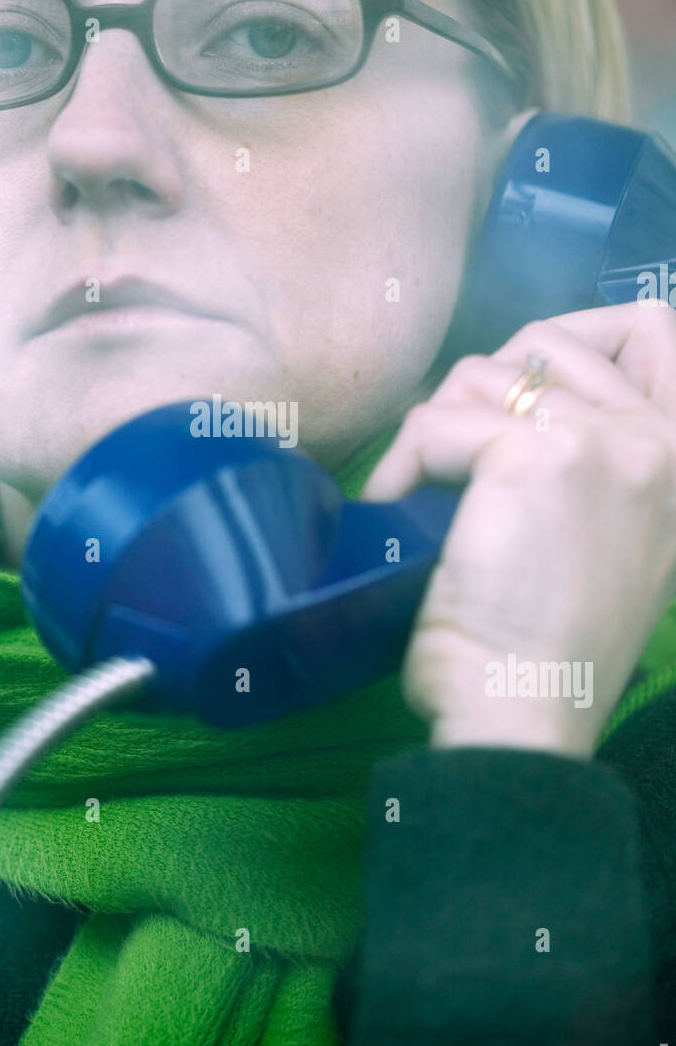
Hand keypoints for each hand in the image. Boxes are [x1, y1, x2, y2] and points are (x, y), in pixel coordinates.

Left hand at [362, 302, 675, 757]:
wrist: (525, 716)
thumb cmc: (550, 648)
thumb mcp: (608, 544)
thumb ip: (598, 468)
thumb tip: (518, 394)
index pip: (651, 329)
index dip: (575, 333)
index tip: (516, 387)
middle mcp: (660, 441)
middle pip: (545, 342)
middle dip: (479, 389)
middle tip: (449, 455)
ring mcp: (604, 443)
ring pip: (483, 377)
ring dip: (435, 429)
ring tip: (421, 493)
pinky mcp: (536, 458)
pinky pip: (438, 422)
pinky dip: (402, 462)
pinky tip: (396, 505)